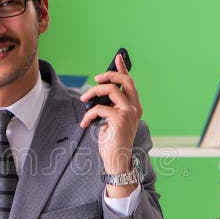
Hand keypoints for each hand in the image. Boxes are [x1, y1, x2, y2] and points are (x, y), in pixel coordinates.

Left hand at [79, 52, 141, 196]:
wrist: (117, 160)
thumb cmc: (113, 141)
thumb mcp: (111, 120)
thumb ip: (110, 106)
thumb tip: (98, 93)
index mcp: (134, 106)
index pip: (129, 83)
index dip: (123, 69)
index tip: (117, 58)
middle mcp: (135, 107)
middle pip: (124, 81)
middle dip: (108, 74)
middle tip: (95, 78)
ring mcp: (129, 112)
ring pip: (111, 90)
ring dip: (93, 92)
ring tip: (84, 99)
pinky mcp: (120, 119)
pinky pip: (100, 108)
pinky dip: (89, 114)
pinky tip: (86, 123)